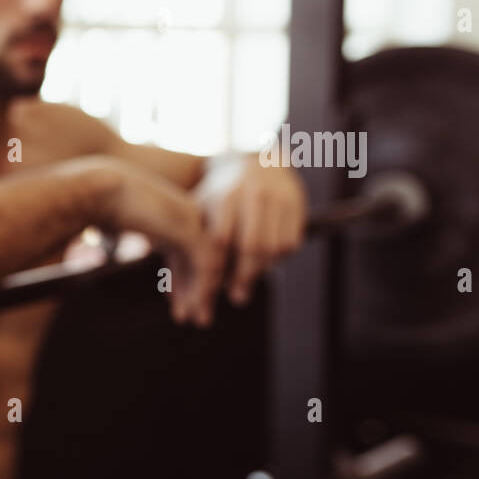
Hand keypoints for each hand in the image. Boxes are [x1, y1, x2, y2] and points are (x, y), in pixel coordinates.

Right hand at [101, 163, 225, 326]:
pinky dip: (203, 288)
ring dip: (203, 294)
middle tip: (196, 315)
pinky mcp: (190, 230)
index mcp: (169, 210)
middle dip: (196, 289)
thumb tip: (106, 238)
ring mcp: (191, 219)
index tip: (174, 299)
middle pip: (200, 257)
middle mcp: (186, 213)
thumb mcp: (112, 223)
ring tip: (198, 319)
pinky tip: (195, 305)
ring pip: (208, 263)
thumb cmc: (93, 205)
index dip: (181, 276)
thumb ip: (118, 232)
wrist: (96, 191)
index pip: (184, 247)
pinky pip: (205, 265)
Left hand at [197, 155, 306, 305]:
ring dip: (261, 271)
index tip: (211, 292)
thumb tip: (181, 316)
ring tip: (247, 283)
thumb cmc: (214, 202)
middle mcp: (251, 194)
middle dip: (243, 277)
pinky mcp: (297, 204)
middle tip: (236, 297)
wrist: (253, 162)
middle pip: (252, 246)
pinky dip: (277, 260)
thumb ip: (182, 265)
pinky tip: (264, 263)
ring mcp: (277, 198)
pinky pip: (291, 243)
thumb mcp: (193, 220)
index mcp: (221, 197)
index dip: (216, 270)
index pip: (219, 240)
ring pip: (274, 247)